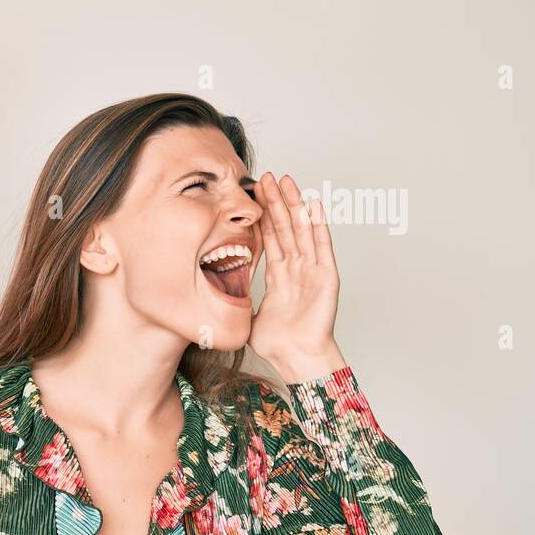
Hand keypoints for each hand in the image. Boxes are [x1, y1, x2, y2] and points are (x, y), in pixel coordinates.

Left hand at [249, 172, 345, 381]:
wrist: (297, 358)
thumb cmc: (278, 343)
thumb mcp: (248, 315)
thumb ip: (236, 301)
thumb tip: (208, 299)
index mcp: (280, 275)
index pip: (269, 237)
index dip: (262, 216)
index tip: (252, 195)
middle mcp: (297, 268)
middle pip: (284, 227)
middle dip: (274, 202)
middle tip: (264, 177)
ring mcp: (312, 269)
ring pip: (301, 229)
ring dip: (294, 204)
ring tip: (286, 181)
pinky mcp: (326, 275)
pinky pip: (321, 245)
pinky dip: (318, 224)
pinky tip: (313, 204)